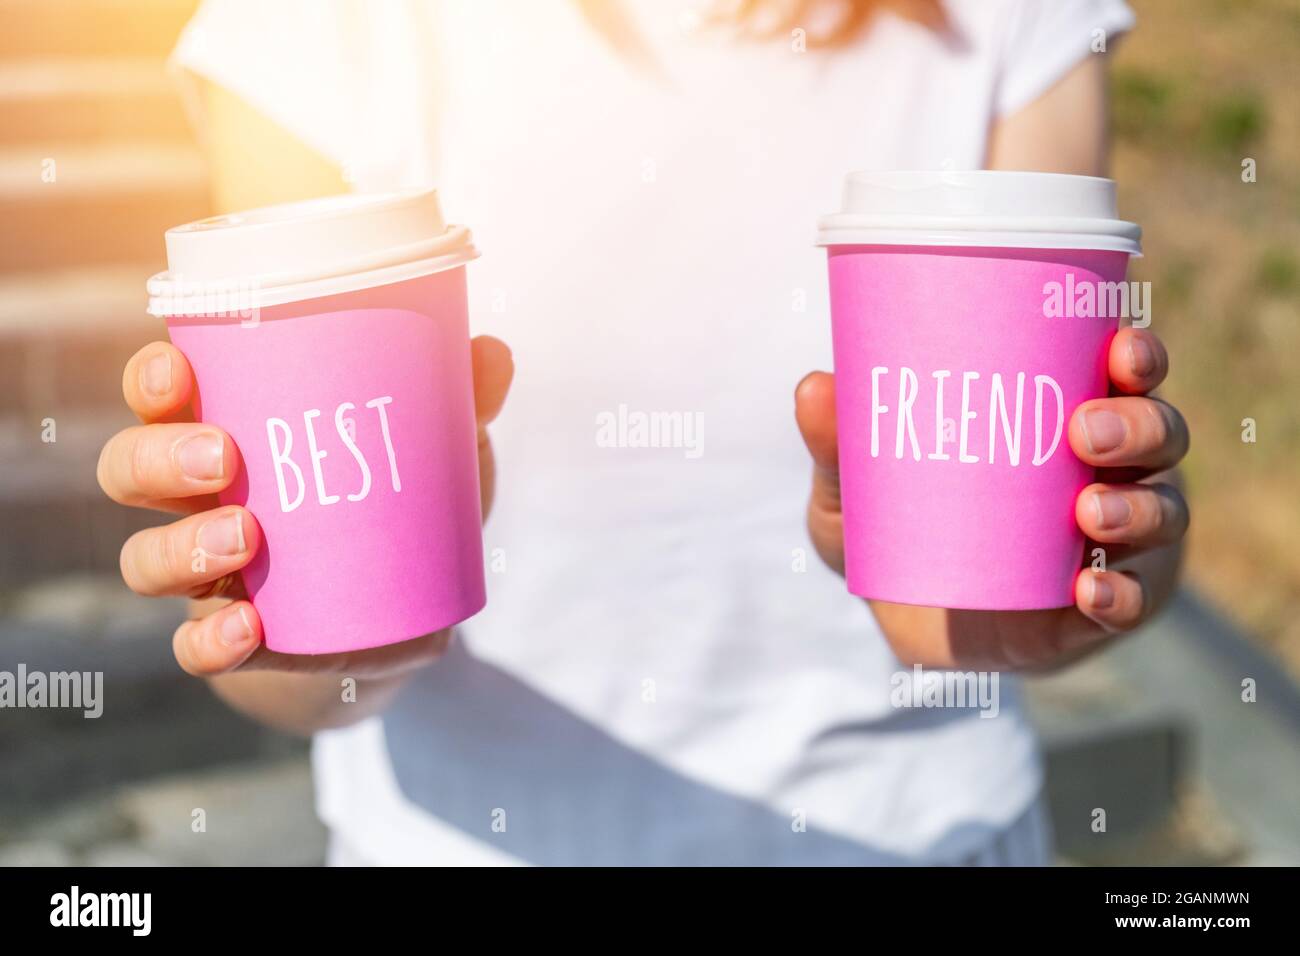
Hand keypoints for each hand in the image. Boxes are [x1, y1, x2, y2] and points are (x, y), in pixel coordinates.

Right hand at [98, 337, 513, 679]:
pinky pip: (195, 648)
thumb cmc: (399, 507)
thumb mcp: (434, 454)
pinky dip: (210, 642)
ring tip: (247, 536)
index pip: (162, 395)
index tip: (180, 370)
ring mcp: (209, 572)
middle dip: (159, 458)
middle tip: (225, 457)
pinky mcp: (235, 640)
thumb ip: (459, 405)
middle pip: (129, 468)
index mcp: (232, 432)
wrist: (403, 617)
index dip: (153, 379)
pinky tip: (248, 627)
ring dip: (182, 546)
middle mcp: (200, 499)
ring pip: (145, 558)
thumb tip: (493, 352)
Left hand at [795, 327, 1189, 670]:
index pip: (1124, 374)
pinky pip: (1134, 599)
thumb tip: (815, 385)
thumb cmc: (900, 531)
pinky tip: (1089, 589)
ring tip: (1089, 510)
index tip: (1121, 344)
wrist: (909, 625)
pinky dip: (1120, 593)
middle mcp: (1108, 471)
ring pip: (1163, 511)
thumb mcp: (860, 492)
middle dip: (1139, 424)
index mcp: (1063, 420)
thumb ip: (839, 449)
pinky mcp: (1102, 609)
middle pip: (1160, 434)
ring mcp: (1115, 542)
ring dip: (1137, 507)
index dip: (1138, 354)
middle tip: (1085, 431)